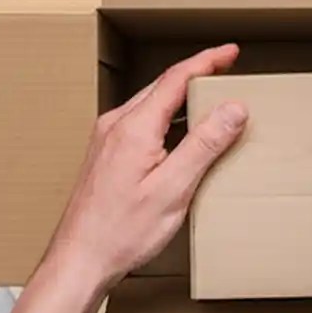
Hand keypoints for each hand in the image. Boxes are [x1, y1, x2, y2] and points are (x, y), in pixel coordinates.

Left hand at [45, 44, 247, 289]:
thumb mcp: (173, 190)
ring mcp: (107, 140)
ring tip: (211, 100)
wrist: (78, 260)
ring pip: (151, 105)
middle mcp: (116, 126)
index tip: (230, 52)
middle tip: (227, 70)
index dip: (207, 62)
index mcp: (134, 128)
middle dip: (197, 75)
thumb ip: (204, 146)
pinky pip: (141, 123)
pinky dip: (168, 119)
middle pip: (163, 87)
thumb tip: (233, 109)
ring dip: (182, 97)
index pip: (176, 79)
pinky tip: (181, 134)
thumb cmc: (121, 232)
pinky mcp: (106, 155)